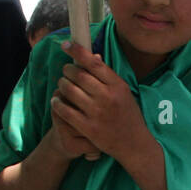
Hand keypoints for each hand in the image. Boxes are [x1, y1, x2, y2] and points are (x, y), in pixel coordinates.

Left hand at [50, 40, 146, 162]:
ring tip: (62, 85)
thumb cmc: (128, 115)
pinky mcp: (88, 128)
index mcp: (117, 85)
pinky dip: (57, 103)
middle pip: (78, 75)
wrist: (134, 144)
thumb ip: (108, 76)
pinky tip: (56, 101)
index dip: (77, 51)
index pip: (93, 62)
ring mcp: (97, 113)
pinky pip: (65, 110)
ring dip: (61, 84)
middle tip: (66, 71)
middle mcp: (107, 97)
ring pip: (69, 90)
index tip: (66, 45)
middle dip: (67, 70)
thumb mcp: (124, 92)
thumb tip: (92, 56)